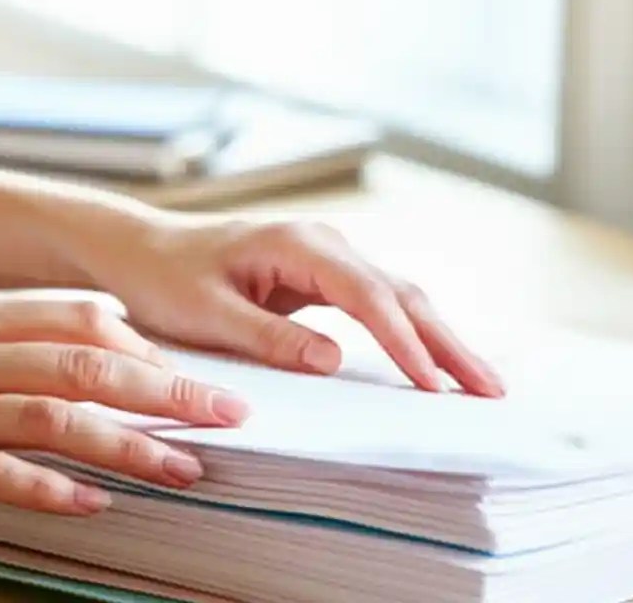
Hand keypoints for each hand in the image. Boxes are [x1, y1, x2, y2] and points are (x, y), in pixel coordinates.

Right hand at [0, 295, 248, 536]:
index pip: (73, 317)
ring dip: (132, 445)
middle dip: (166, 389)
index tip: (189, 374)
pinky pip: (4, 475)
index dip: (143, 346)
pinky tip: (98, 503)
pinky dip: (58, 489)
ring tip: (185, 468)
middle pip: (83, 364)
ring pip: (57, 418)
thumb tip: (95, 332)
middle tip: (226, 412)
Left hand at [89, 219, 503, 397]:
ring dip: (438, 339)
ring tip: (480, 383)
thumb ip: (269, 337)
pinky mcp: (320, 276)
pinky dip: (409, 333)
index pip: (367, 296)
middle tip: (492, 390)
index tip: (434, 386)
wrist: (140, 249)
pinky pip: (376, 305)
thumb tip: (334, 362)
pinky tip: (433, 362)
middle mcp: (322, 243)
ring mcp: (325, 257)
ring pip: (397, 297)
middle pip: (400, 292)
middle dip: (447, 342)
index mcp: (297, 245)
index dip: (404, 343)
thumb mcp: (207, 313)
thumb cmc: (164, 278)